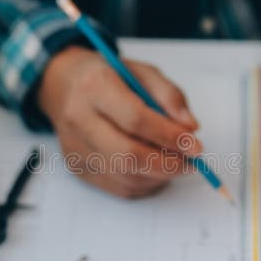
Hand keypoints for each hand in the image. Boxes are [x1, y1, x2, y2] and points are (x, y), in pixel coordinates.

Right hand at [38, 47, 201, 197]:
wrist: (65, 87)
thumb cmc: (109, 78)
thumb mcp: (142, 72)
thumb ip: (170, 96)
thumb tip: (190, 128)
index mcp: (95, 87)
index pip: (136, 119)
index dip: (170, 136)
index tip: (195, 145)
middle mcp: (79, 119)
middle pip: (128, 155)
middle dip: (168, 164)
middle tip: (191, 162)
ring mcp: (75, 148)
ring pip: (126, 176)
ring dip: (159, 176)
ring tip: (175, 162)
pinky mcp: (77, 168)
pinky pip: (119, 188)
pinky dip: (146, 183)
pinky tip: (155, 170)